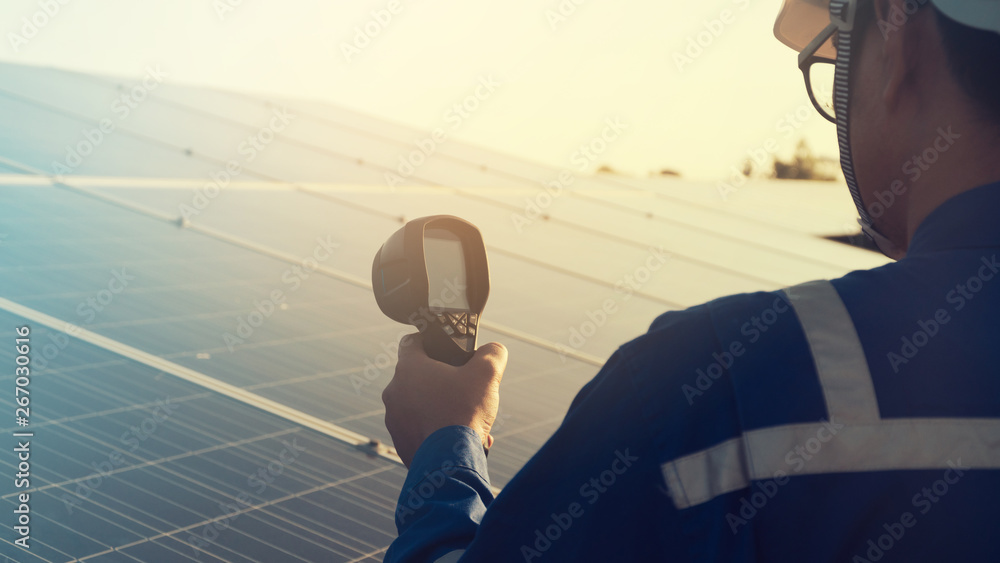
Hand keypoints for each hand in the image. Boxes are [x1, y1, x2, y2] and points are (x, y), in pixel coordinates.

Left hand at [382, 332, 506, 467]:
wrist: (449, 463)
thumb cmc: (463, 413)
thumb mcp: (487, 374)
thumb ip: (492, 354)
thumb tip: (494, 350)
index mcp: (409, 368)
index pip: (410, 342)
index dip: (428, 341)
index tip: (442, 348)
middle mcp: (394, 392)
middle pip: (417, 376)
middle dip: (440, 381)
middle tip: (463, 389)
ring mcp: (394, 419)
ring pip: (417, 405)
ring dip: (438, 407)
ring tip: (464, 419)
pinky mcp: (400, 442)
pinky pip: (418, 429)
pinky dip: (434, 430)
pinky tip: (456, 438)